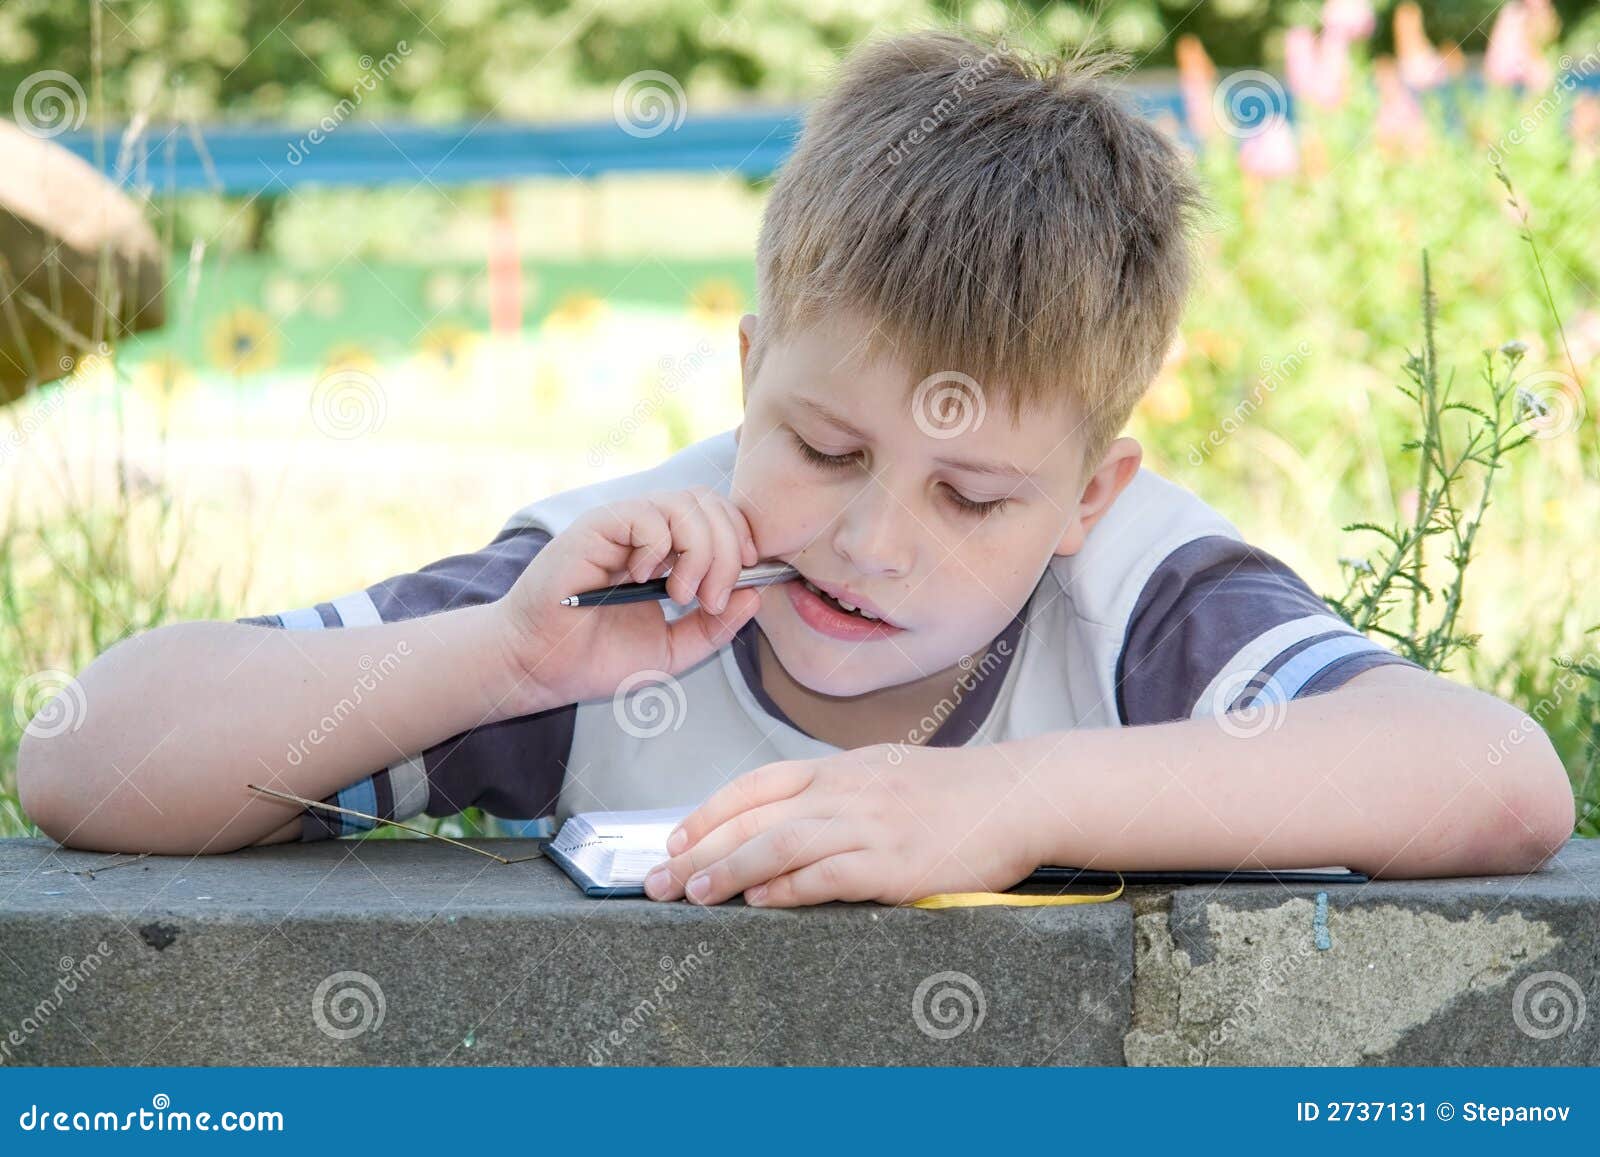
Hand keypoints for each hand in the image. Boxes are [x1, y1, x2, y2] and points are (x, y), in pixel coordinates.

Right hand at [489, 486, 764, 716]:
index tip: (745, 580)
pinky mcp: (594, 528)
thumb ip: (715, 627)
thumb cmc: (597, 658)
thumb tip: (755, 595)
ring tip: (682, 596)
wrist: (540, 668)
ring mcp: (620, 526)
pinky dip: (659, 547)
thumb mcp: (673, 651)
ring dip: (700, 551)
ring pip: (684, 504)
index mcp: (667, 551)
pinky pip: (646, 515)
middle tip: (712, 599)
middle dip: (729, 551)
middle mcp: (645, 531)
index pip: (718, 515)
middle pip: (709, 504)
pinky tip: (645, 580)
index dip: (742, 540)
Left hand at [641, 743, 1044, 906]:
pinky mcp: (893, 862)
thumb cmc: (955, 792)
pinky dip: (785, 888)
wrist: (1017, 797)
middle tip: (660, 879)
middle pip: (754, 818)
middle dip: (698, 850)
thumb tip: (784, 825)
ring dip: (727, 871)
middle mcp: (845, 791)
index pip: (754, 786)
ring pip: (778, 845)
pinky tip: (757, 900)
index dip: (707, 813)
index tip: (674, 839)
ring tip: (694, 893)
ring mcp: (868, 825)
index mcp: (839, 769)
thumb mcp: (884, 775)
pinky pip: (825, 875)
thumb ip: (835, 796)